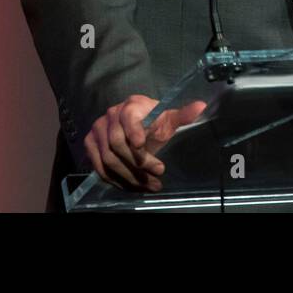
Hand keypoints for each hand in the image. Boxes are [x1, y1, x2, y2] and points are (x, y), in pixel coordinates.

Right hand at [84, 95, 207, 192]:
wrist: (135, 126)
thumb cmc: (154, 122)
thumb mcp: (169, 119)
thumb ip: (183, 114)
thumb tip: (201, 106)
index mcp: (131, 106)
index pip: (128, 118)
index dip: (133, 131)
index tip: (142, 145)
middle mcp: (110, 115)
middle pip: (118, 144)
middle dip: (139, 162)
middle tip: (159, 173)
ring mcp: (97, 131)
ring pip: (109, 160)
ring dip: (130, 177)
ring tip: (151, 186)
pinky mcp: (90, 146)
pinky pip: (101, 169)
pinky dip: (118, 181)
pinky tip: (134, 187)